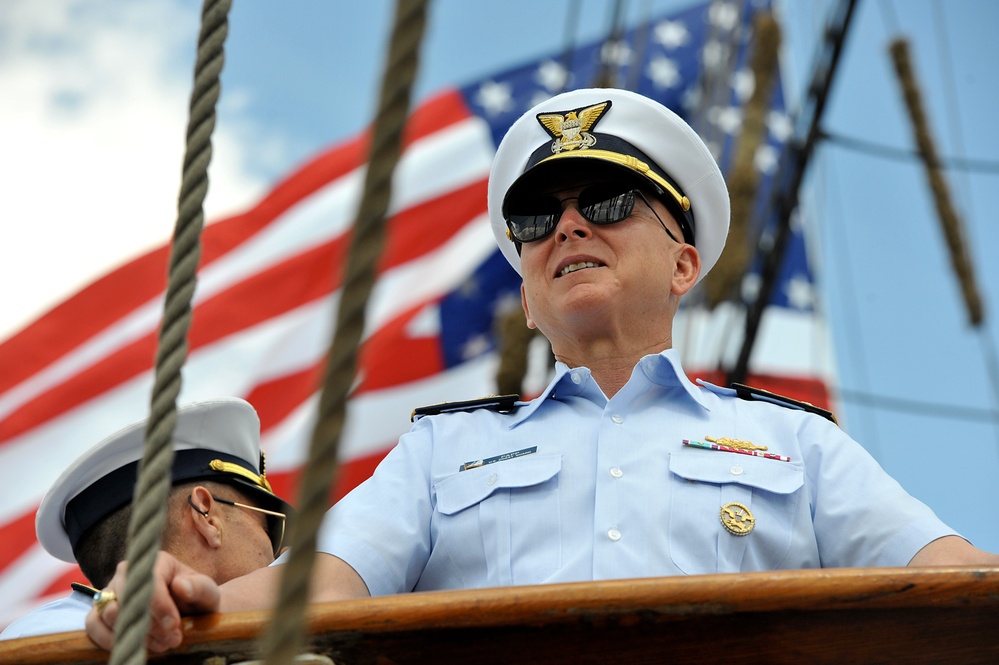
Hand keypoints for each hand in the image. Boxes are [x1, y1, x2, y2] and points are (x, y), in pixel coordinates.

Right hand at [85, 551, 220, 651]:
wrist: (191, 615)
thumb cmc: (198, 600)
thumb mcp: (207, 593)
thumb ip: (200, 587)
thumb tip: (180, 586)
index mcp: (156, 562)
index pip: (149, 580)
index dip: (160, 605)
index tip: (174, 626)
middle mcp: (128, 572)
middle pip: (126, 596)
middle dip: (149, 624)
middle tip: (171, 640)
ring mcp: (111, 592)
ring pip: (108, 612)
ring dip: (132, 634)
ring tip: (160, 645)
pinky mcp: (100, 612)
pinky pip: (93, 625)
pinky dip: (109, 640)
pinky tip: (132, 647)